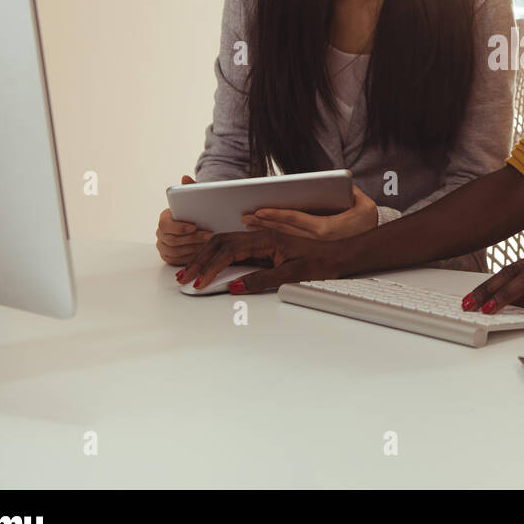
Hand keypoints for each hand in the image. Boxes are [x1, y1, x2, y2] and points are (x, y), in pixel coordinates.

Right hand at [156, 175, 213, 265]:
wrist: (197, 224)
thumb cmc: (194, 212)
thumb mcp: (194, 200)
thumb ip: (190, 189)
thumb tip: (185, 177)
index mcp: (164, 218)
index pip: (166, 224)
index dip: (179, 227)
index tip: (194, 227)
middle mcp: (160, 233)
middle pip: (172, 240)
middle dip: (192, 239)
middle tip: (209, 235)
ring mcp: (163, 246)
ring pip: (175, 251)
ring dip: (193, 248)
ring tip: (208, 244)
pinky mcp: (168, 256)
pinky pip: (177, 260)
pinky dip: (190, 257)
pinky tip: (203, 252)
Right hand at [176, 227, 352, 291]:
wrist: (341, 255)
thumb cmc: (322, 262)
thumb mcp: (292, 274)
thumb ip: (261, 280)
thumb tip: (235, 287)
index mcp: (266, 238)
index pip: (228, 251)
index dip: (210, 267)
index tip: (198, 282)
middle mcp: (261, 235)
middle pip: (220, 243)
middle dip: (199, 260)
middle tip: (183, 278)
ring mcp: (262, 240)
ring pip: (225, 244)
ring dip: (206, 258)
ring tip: (190, 273)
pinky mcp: (265, 247)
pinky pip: (235, 249)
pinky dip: (218, 258)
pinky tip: (211, 267)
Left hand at [241, 184, 378, 240]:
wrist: (373, 246)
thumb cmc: (367, 222)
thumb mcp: (363, 203)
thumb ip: (348, 189)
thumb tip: (337, 180)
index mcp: (326, 228)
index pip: (295, 219)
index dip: (275, 214)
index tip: (260, 210)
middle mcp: (316, 240)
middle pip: (284, 229)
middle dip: (263, 222)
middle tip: (246, 216)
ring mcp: (312, 247)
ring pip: (283, 237)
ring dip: (265, 230)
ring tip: (249, 223)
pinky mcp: (310, 251)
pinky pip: (287, 243)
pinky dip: (273, 237)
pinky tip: (263, 231)